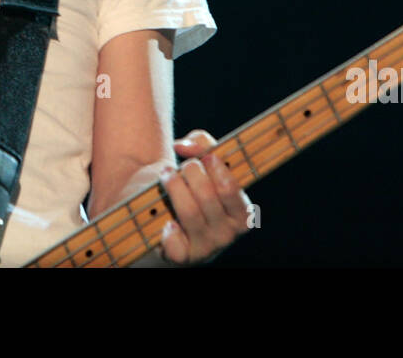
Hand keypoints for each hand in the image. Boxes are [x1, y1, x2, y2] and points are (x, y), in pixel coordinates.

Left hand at [158, 129, 253, 264]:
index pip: (231, 188)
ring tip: (166, 175)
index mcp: (242, 213)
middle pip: (207, 195)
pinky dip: (168, 229)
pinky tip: (167, 220)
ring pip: (189, 212)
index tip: (206, 157)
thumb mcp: (202, 162)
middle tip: (183, 166)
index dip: (216, 168)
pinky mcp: (183, 257)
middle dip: (190, 172)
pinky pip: (175, 242)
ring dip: (173, 186)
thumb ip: (201, 144)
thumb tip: (184, 146)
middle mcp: (228, 234)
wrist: (161, 218)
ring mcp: (206, 248)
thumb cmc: (189, 186)